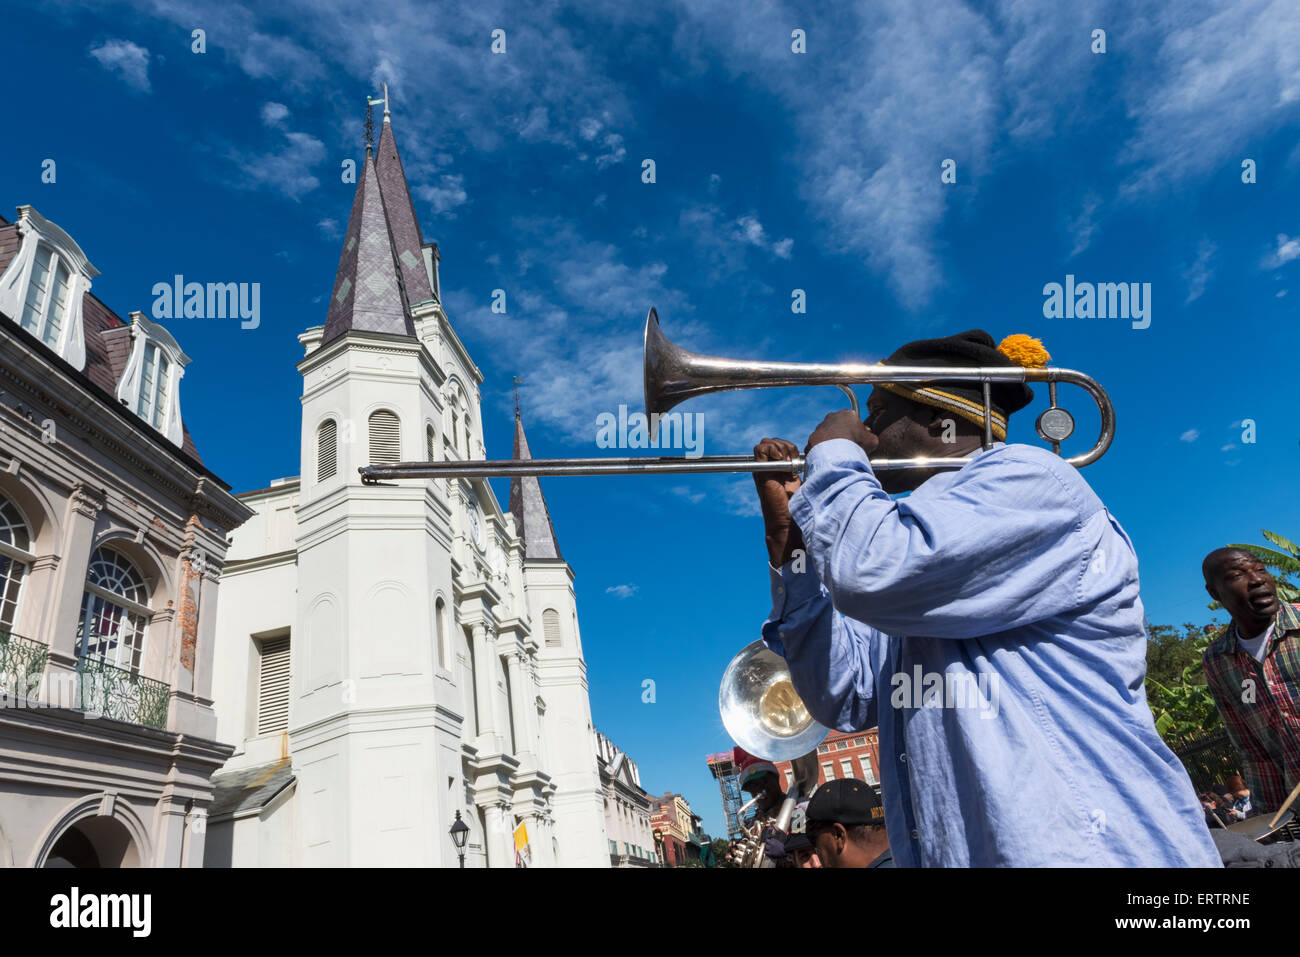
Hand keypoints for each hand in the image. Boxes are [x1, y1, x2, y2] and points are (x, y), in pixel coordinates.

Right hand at [753, 438, 804, 566]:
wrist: (788, 521)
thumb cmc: (799, 506)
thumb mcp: (804, 483)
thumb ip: (805, 469)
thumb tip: (822, 454)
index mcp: (779, 468)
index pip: (778, 444)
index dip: (788, 446)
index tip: (798, 458)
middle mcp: (769, 467)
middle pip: (771, 441)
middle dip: (784, 445)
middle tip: (793, 459)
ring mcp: (763, 468)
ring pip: (766, 443)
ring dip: (779, 448)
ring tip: (788, 461)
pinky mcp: (760, 472)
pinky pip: (760, 451)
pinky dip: (771, 450)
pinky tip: (782, 461)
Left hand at [806, 410, 878, 456]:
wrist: (835, 455)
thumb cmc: (855, 445)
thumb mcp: (872, 441)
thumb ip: (871, 438)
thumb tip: (869, 439)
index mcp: (848, 414)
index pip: (854, 422)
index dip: (857, 433)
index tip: (858, 442)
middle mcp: (832, 417)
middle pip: (839, 427)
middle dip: (843, 436)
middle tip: (847, 448)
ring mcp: (820, 426)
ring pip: (828, 435)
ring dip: (831, 443)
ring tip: (837, 454)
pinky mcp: (812, 437)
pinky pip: (818, 444)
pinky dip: (822, 450)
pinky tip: (828, 457)